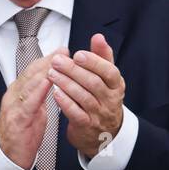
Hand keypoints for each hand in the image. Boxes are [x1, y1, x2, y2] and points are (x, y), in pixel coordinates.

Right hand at [0, 47, 63, 169]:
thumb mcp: (33, 111)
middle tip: (63, 51)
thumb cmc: (22, 136)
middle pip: (30, 73)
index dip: (47, 60)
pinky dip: (38, 90)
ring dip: (44, 71)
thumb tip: (51, 83)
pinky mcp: (16, 120)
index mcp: (18, 94)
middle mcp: (13, 97)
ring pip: (29, 84)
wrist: (9, 158)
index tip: (62, 52)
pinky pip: (28, 102)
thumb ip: (39, 97)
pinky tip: (47, 82)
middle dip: (48, 61)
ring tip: (58, 61)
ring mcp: (13, 107)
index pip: (32, 71)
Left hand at [48, 33, 124, 158]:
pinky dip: (65, 102)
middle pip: (93, 83)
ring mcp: (99, 114)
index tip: (78, 54)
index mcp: (116, 85)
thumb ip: (102, 57)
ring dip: (66, 84)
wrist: (103, 133)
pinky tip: (55, 92)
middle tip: (57, 61)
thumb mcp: (107, 78)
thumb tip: (98, 37)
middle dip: (73, 71)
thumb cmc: (102, 99)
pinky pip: (76, 113)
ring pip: (83, 97)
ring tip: (51, 73)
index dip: (94, 62)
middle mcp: (110, 99)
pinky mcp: (86, 125)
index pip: (109, 71)